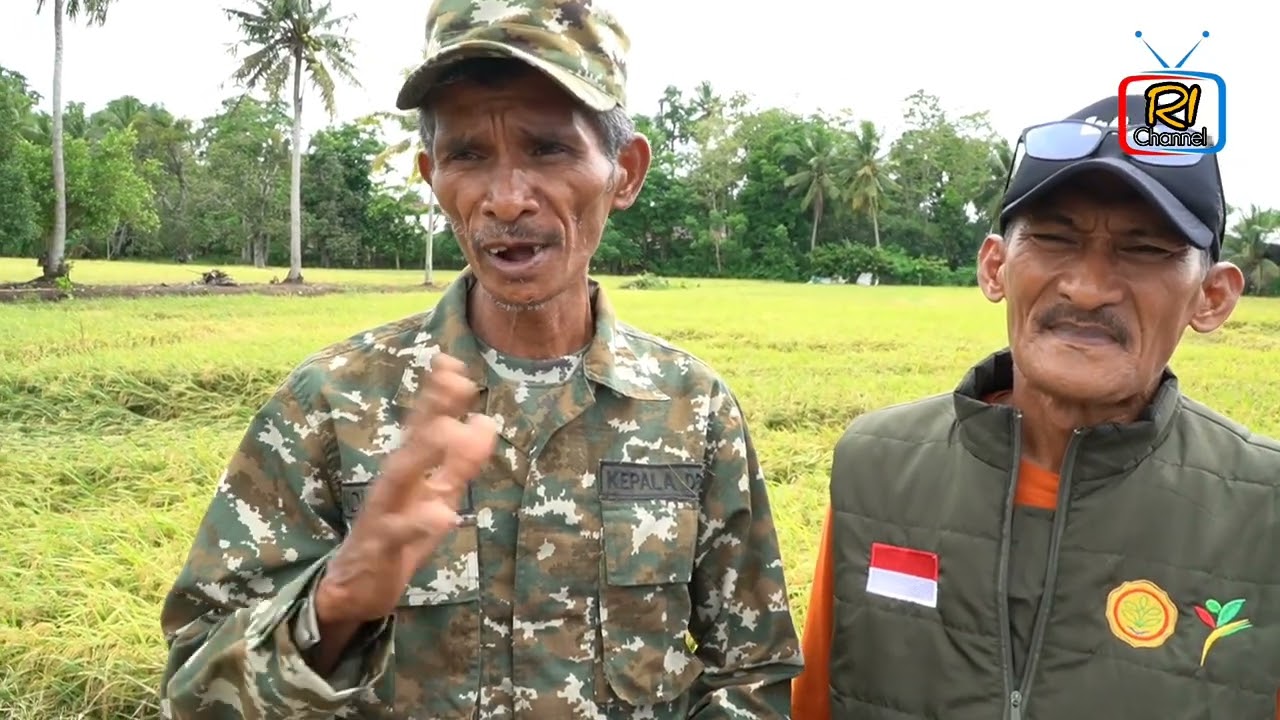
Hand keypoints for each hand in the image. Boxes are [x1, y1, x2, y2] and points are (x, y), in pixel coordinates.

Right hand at [315, 352, 496, 624]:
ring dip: (424, 454)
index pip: (423, 425)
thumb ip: (461, 462)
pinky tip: (443, 515)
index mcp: (407, 469)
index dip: (438, 395)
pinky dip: (418, 523)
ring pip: (401, 480)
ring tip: (448, 430)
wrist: (356, 587)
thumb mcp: (437, 496)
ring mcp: (382, 513)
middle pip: (413, 441)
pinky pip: (398, 534)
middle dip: (433, 410)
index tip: (453, 362)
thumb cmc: (400, 532)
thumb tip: (486, 420)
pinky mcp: (379, 547)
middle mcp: (392, 483)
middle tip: (456, 381)